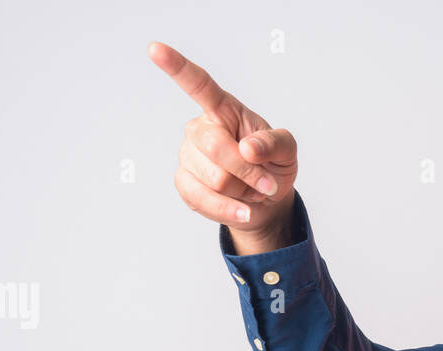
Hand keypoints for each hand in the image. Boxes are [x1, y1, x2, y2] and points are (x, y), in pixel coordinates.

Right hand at [148, 41, 297, 240]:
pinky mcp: (184, 183)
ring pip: (215, 180)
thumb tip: (249, 148)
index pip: (198, 84)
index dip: (176, 67)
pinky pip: (204, 200)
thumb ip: (274, 143)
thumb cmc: (272, 165)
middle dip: (248, 171)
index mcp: (223, 109)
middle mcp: (199, 128)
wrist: (264, 200)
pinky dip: (230, 209)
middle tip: (266, 182)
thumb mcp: (287, 150)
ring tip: (251, 189)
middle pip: (215, 147)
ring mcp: (188, 156)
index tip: (154, 49)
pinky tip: (242, 208)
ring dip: (243, 192)